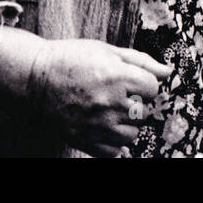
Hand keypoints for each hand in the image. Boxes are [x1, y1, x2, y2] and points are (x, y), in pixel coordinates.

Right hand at [0, 29, 170, 157]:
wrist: (34, 77)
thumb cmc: (72, 58)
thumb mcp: (107, 51)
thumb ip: (140, 62)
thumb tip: (168, 72)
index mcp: (116, 76)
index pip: (153, 89)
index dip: (144, 83)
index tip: (132, 80)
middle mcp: (109, 103)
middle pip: (143, 112)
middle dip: (135, 103)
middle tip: (116, 94)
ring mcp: (96, 125)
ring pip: (132, 135)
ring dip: (126, 124)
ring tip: (110, 111)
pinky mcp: (84, 140)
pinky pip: (113, 152)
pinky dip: (113, 143)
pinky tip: (104, 127)